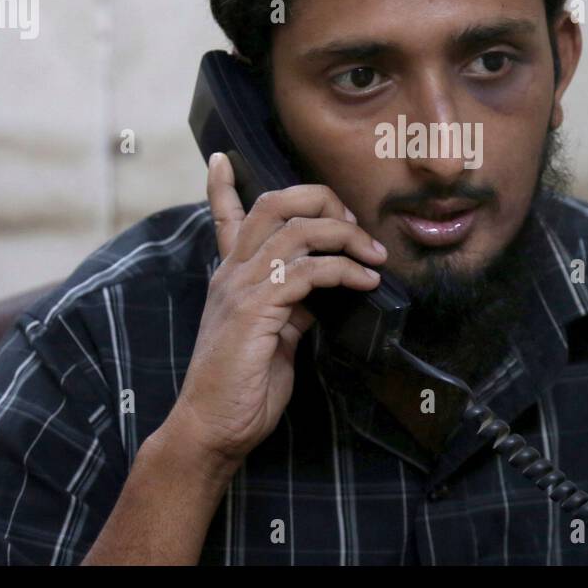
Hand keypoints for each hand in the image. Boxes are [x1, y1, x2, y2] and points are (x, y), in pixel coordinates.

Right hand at [166, 152, 386, 463]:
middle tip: (355, 223)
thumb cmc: (242, 389)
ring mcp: (241, 287)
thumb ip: (291, 306)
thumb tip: (321, 290)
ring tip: (375, 257)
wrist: (212, 429)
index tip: (224, 158)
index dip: (223, 185)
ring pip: (299, 230)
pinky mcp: (257, 308)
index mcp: (230, 277)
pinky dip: (345, 271)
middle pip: (273, 204)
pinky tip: (366, 282)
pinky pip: (309, 271)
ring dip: (347, 237)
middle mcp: (231, 273)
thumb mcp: (273, 338)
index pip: (223, 217)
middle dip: (322, 200)